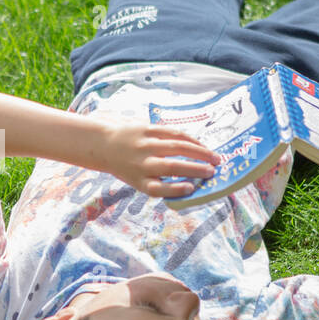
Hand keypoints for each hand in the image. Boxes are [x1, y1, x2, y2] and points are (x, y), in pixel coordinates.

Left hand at [100, 123, 220, 196]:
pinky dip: (190, 139)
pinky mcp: (147, 129)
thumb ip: (159, 182)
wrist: (103, 144)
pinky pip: (173, 133)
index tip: (191, 188)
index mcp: (139, 181)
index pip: (158, 188)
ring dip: (199, 153)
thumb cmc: (128, 166)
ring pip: (177, 147)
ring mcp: (145, 145)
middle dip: (195, 169)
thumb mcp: (137, 179)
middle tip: (213, 172)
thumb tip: (192, 185)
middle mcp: (142, 164)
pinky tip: (202, 146)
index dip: (175, 189)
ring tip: (215, 159)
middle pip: (171, 167)